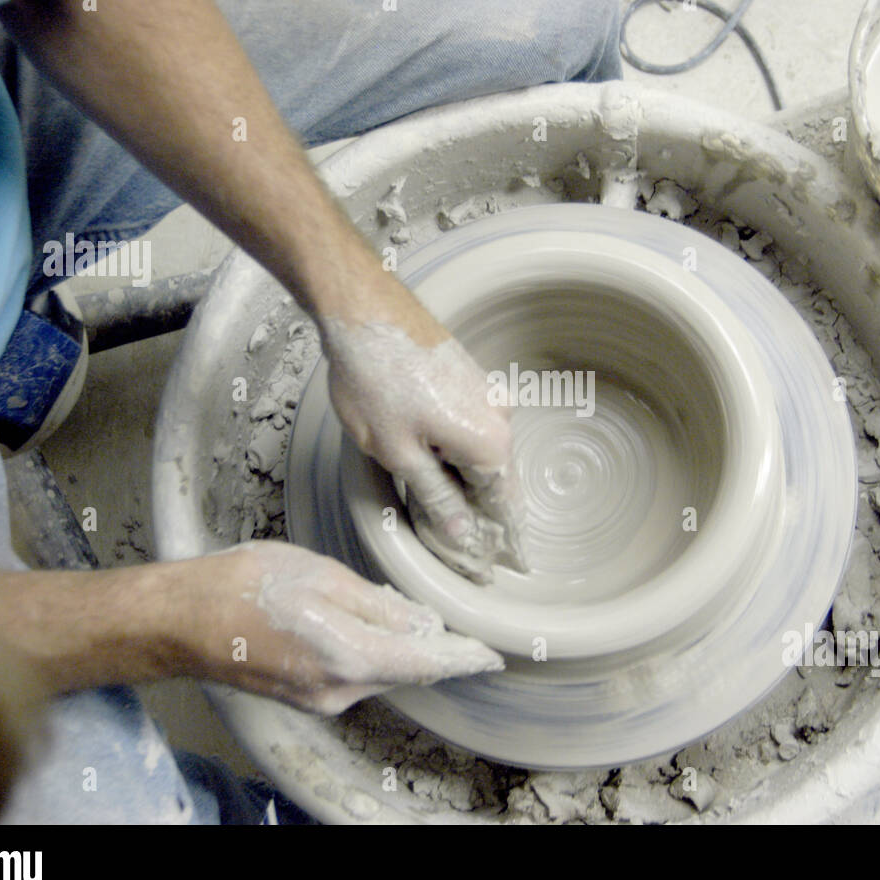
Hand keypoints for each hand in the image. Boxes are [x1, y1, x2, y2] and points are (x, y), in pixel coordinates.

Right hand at [187, 541, 503, 714]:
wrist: (178, 619)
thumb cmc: (241, 588)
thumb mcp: (322, 577)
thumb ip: (377, 605)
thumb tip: (421, 624)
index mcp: (349, 658)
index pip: (427, 663)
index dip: (463, 659)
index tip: (491, 657)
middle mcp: (338, 691)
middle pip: (406, 669)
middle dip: (432, 647)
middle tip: (453, 620)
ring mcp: (319, 699)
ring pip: (380, 671)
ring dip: (397, 646)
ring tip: (397, 609)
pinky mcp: (303, 695)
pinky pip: (353, 674)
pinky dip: (369, 651)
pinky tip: (359, 622)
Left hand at [322, 314, 527, 583]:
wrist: (366, 312)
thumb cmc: (376, 381)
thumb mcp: (399, 454)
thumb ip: (436, 497)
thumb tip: (463, 534)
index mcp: (489, 444)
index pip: (506, 508)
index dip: (505, 541)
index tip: (513, 566)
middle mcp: (500, 419)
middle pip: (496, 481)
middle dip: (483, 515)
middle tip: (470, 549)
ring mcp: (487, 395)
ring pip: (481, 454)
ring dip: (466, 482)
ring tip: (442, 510)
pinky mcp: (470, 380)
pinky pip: (471, 430)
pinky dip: (458, 453)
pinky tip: (434, 463)